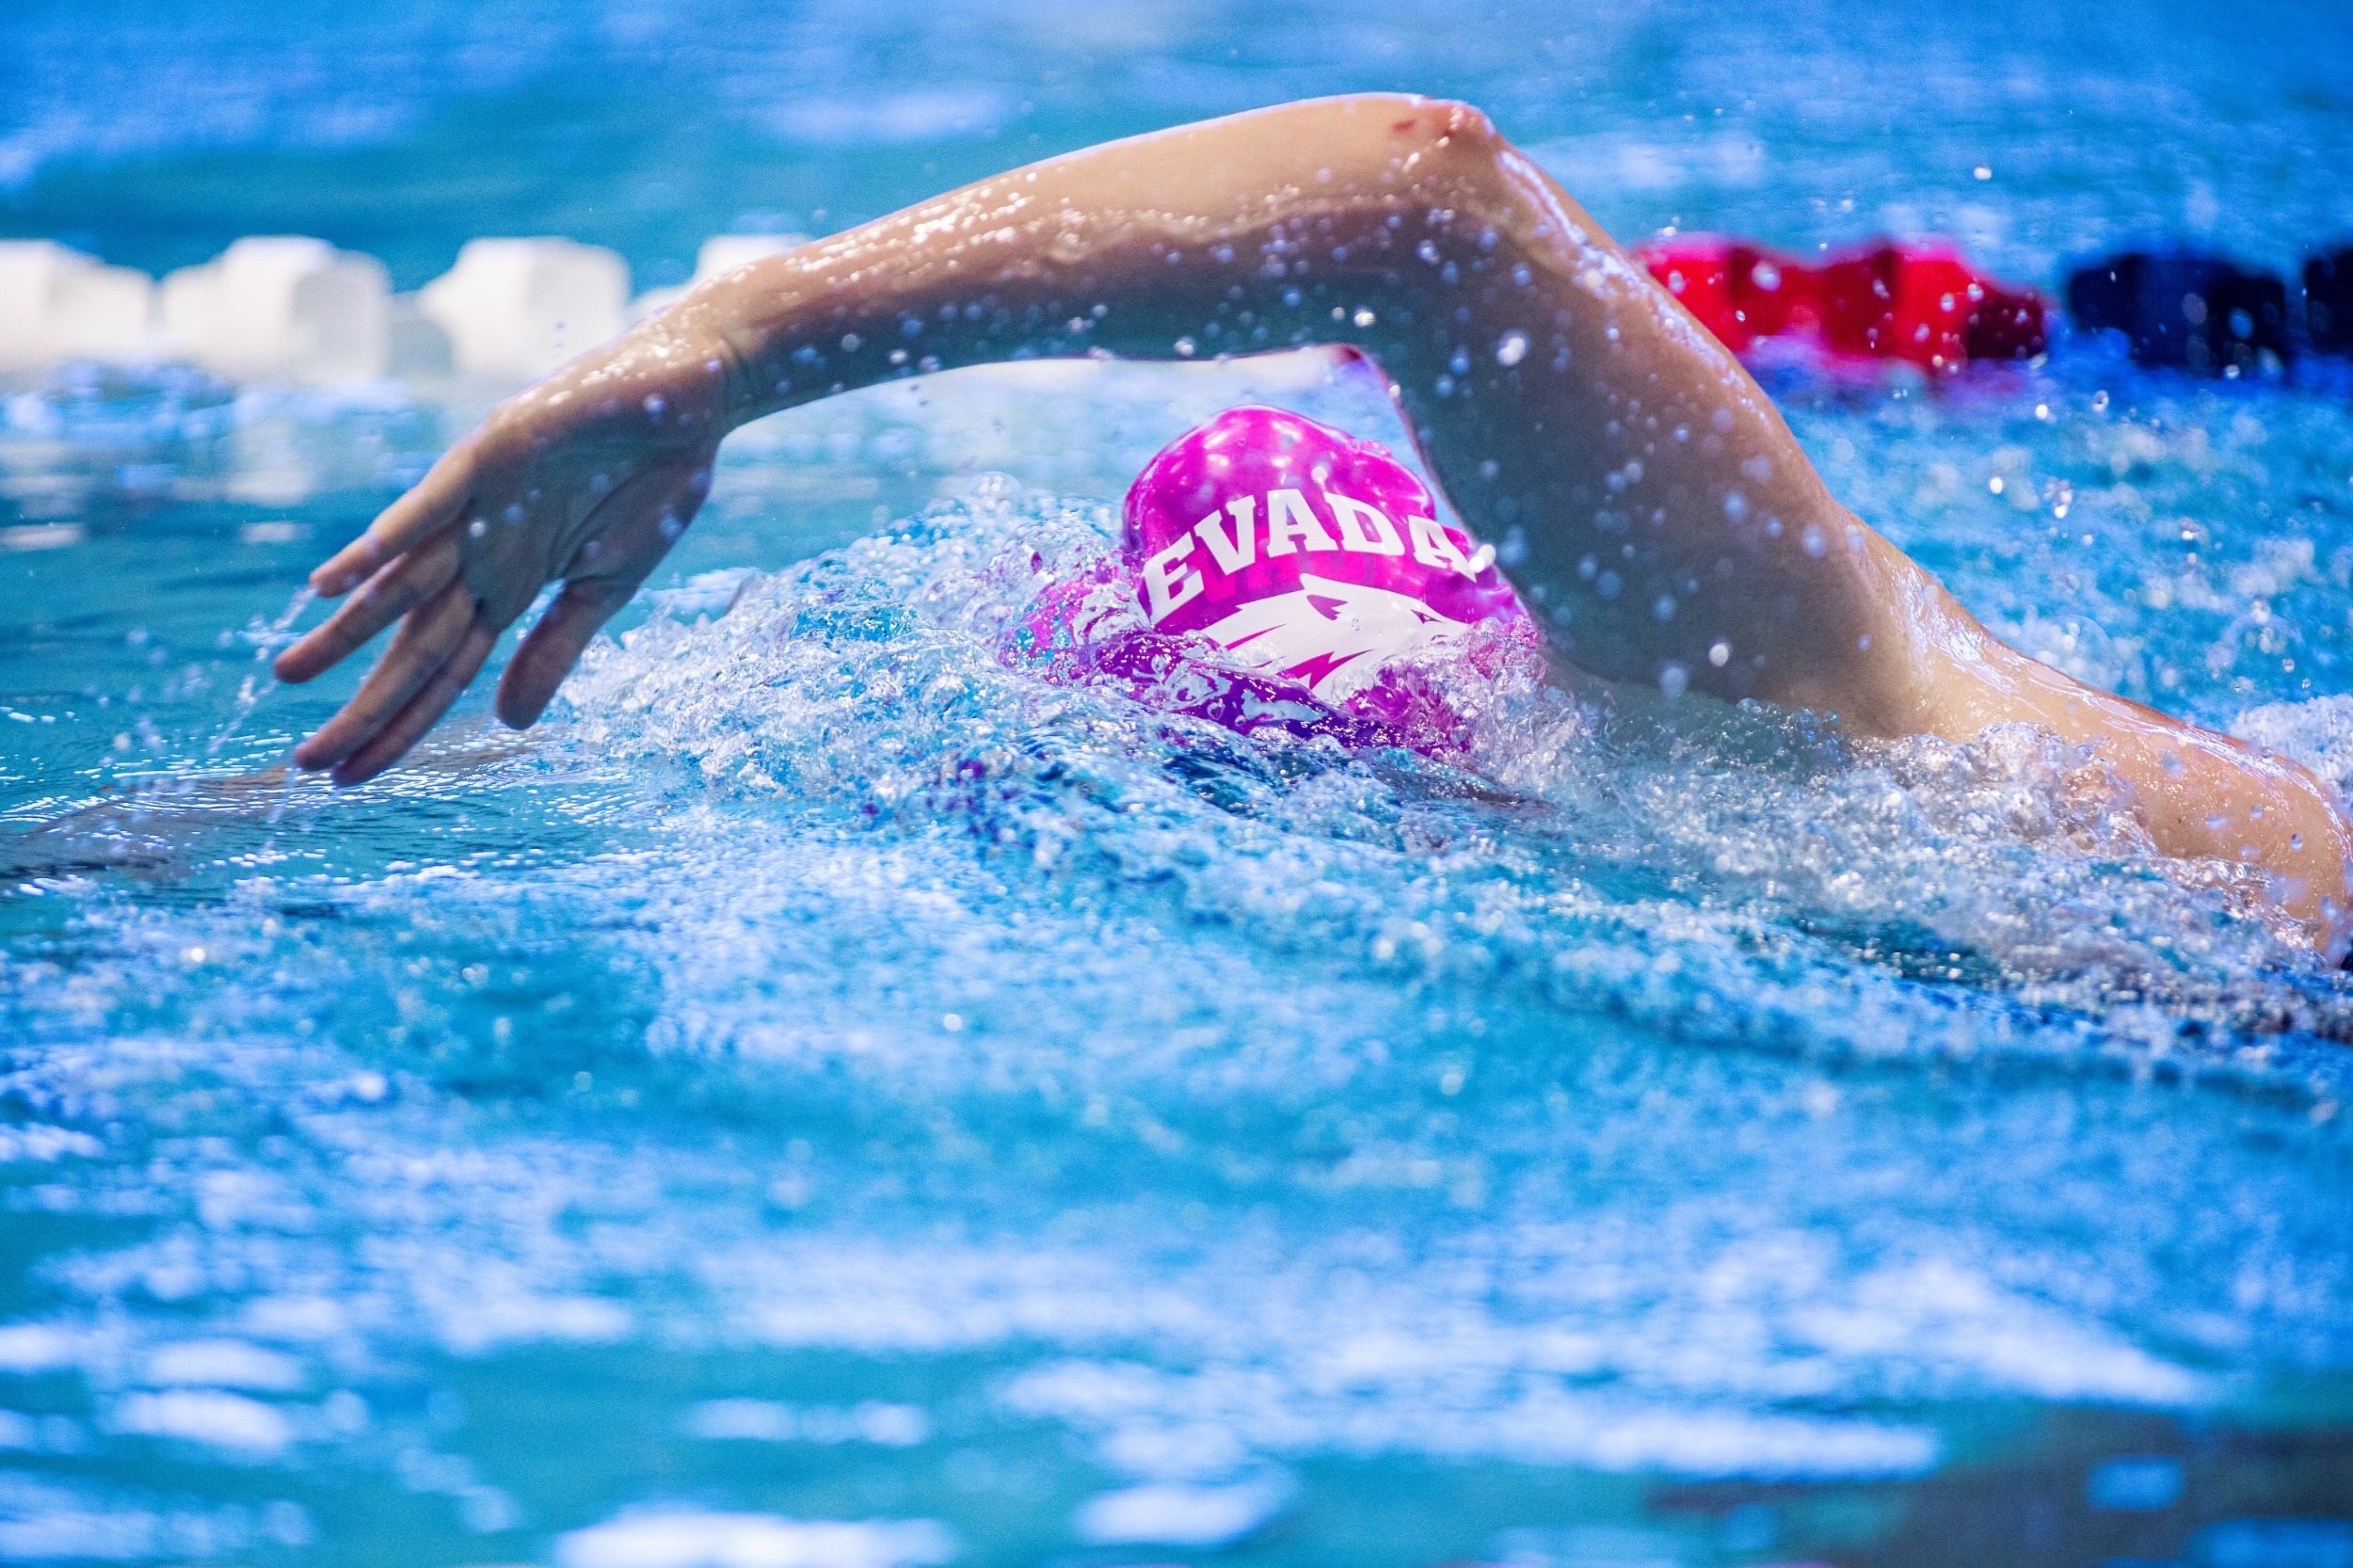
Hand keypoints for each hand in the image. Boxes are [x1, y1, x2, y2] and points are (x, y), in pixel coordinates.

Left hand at [274, 329, 729, 782]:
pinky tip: (333, 582)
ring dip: (346, 630)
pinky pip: (430, 507)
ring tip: (289, 674)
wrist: (689, 399)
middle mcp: (480, 553)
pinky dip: (383, 543)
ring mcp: (479, 506)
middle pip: (411, 644)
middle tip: (305, 764)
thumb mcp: (606, 588)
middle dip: (361, 704)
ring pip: (402, 583)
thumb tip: (506, 725)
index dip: (397, 727)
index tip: (350, 779)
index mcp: (511, 588)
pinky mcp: (491, 454)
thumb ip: (552, 649)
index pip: (443, 673)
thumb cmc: (653, 485)